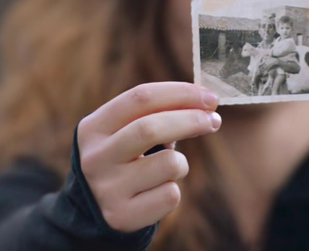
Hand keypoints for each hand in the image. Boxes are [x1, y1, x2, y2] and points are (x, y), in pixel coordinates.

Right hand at [76, 82, 221, 231]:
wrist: (95, 210)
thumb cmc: (124, 158)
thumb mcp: (126, 131)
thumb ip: (157, 114)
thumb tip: (205, 104)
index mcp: (94, 128)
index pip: (140, 98)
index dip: (180, 93)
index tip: (209, 97)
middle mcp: (95, 157)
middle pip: (150, 128)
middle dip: (191, 120)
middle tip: (213, 120)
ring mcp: (107, 188)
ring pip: (169, 164)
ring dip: (181, 164)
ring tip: (170, 169)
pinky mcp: (122, 215)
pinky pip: (170, 195)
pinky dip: (173, 190)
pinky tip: (157, 192)